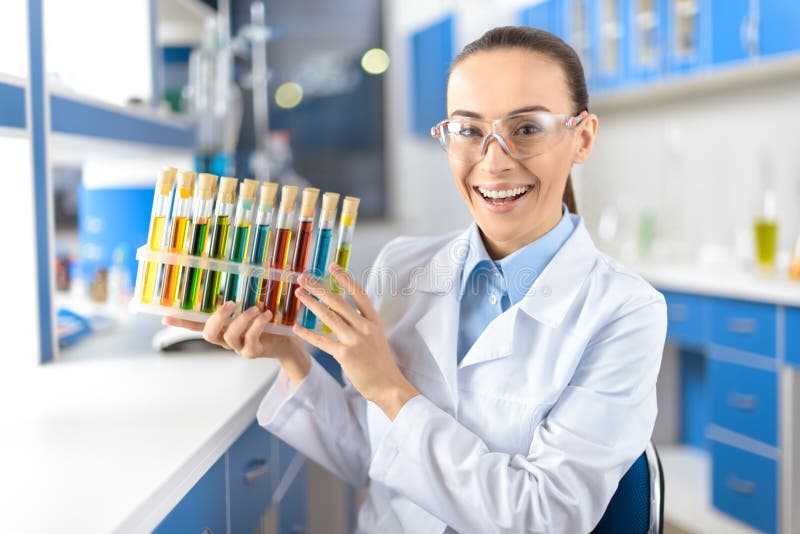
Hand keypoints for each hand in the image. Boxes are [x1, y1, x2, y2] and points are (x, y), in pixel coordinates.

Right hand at [163, 302, 310, 385]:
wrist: (286, 340)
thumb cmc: (265, 321)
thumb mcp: (250, 307)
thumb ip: (238, 299)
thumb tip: (229, 280)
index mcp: (221, 328)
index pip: (196, 325)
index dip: (181, 321)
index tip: (164, 316)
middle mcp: (225, 340)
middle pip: (208, 334)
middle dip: (217, 317)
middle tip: (230, 303)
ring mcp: (238, 348)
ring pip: (230, 336)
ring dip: (242, 319)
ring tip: (255, 307)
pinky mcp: (252, 352)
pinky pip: (250, 339)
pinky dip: (257, 325)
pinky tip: (266, 314)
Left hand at [291, 263, 419, 419]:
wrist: (388, 385)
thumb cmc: (381, 364)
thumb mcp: (377, 338)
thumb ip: (362, 324)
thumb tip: (344, 313)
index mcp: (374, 321)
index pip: (359, 293)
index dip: (345, 278)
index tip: (332, 267)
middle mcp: (365, 327)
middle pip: (339, 301)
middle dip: (320, 288)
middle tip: (305, 277)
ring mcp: (355, 340)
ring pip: (329, 316)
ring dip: (311, 303)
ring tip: (298, 294)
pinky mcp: (345, 355)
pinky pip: (322, 341)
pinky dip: (308, 334)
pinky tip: (296, 328)